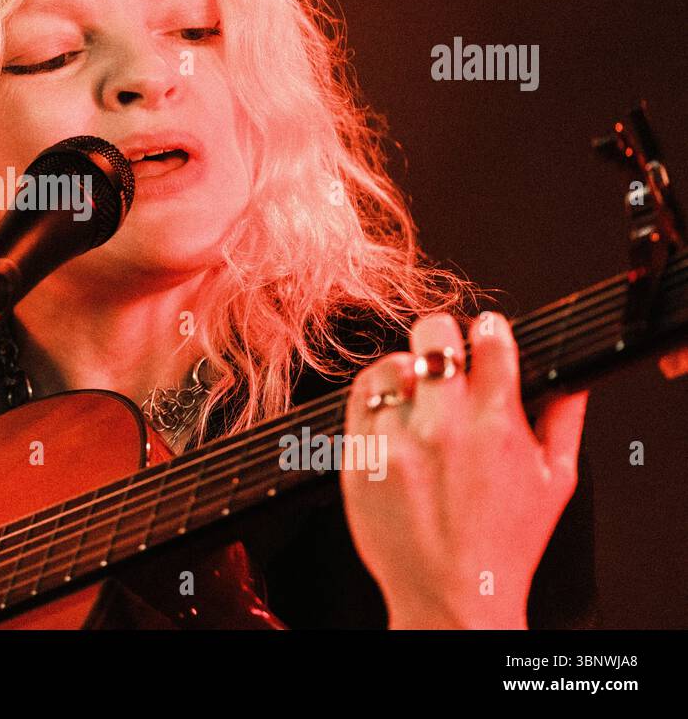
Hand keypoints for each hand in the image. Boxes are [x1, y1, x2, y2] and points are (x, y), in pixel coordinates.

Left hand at [340, 311, 588, 628]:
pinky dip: (374, 395)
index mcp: (496, 424)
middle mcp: (443, 426)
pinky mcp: (360, 455)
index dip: (490, 330)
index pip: (490, 338)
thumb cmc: (505, 543)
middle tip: (446, 360)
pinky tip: (390, 412)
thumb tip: (568, 376)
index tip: (487, 337)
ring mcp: (396, 439)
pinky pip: (357, 397)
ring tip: (416, 395)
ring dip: (405, 371)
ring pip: (389, 363)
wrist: (451, 596)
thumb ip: (563, 418)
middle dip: (443, 338)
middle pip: (433, 335)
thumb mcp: (554, 481)